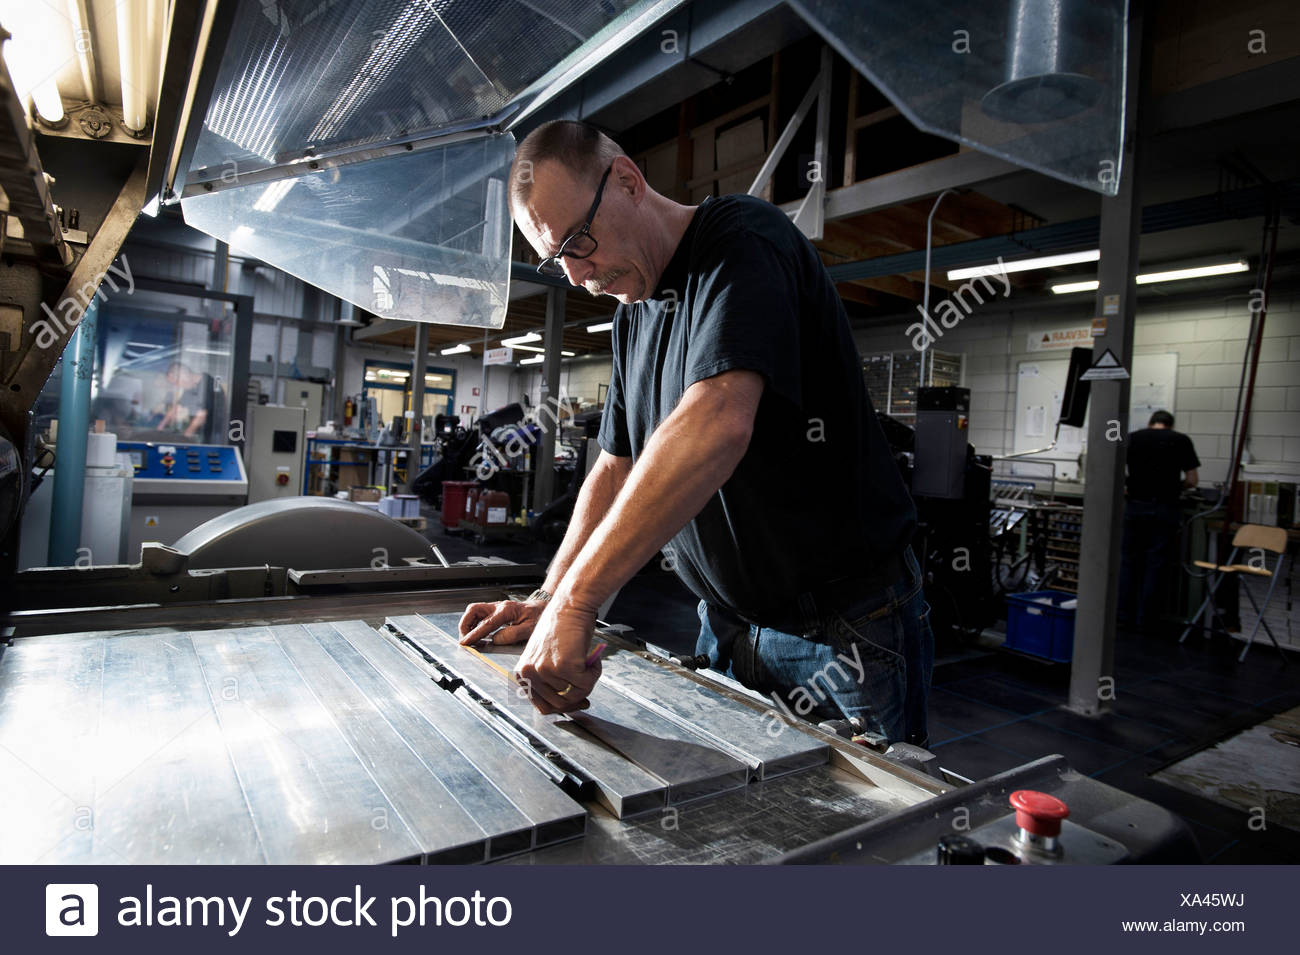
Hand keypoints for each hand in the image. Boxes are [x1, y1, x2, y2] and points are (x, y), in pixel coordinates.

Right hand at [458, 599, 546, 645]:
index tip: (465, 642)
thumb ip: (513, 634)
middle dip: (465, 625)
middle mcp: (499, 606)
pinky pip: (479, 615)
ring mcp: (496, 607)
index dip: (474, 634)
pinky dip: (474, 624)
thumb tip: (495, 639)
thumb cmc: (538, 617)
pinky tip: (478, 635)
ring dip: (468, 624)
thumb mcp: (530, 628)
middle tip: (466, 639)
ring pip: (473, 611)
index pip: (486, 623)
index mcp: (507, 610)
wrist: (542, 608)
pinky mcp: (495, 610)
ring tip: (471, 638)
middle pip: (473, 610)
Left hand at [514, 600, 601, 714]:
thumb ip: (551, 679)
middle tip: (588, 685)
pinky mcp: (564, 666)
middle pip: (559, 704)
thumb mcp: (547, 656)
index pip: (541, 705)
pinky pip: (586, 684)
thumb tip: (568, 701)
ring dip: (588, 682)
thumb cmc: (562, 625)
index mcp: (523, 672)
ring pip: (574, 695)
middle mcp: (530, 673)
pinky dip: (594, 674)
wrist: (570, 605)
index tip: (575, 702)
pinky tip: (593, 661)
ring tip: (590, 666)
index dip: (562, 706)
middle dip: (577, 698)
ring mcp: (546, 670)